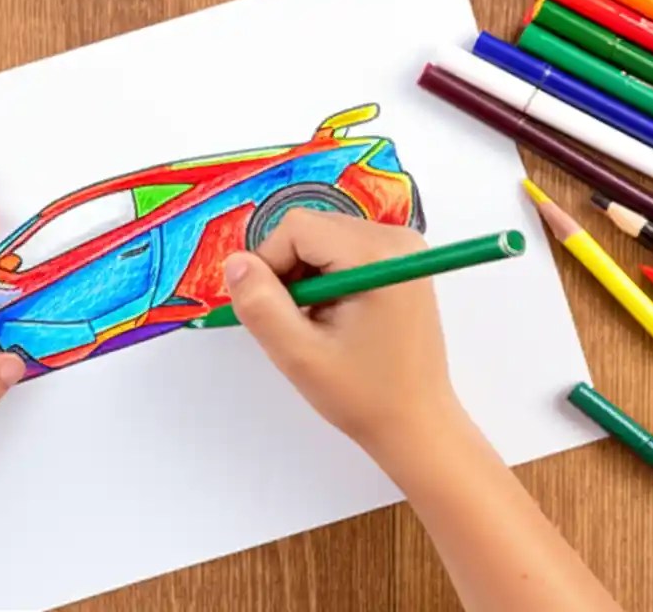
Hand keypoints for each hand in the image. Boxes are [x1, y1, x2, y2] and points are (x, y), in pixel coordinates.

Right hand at [222, 209, 459, 453]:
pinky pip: (342, 250)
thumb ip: (261, 305)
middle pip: (311, 229)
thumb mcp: (299, 355)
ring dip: (304, 277)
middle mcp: (396, 239)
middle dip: (287, 271)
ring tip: (315, 323)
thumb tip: (234, 263)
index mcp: (376, 255)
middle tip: (293, 322)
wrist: (418, 423)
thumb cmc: (363, 395)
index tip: (271, 310)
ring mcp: (404, 248)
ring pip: (322, 238)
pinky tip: (333, 317)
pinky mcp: (401, 262)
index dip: (268, 263)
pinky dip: (324, 278)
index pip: (296, 228)